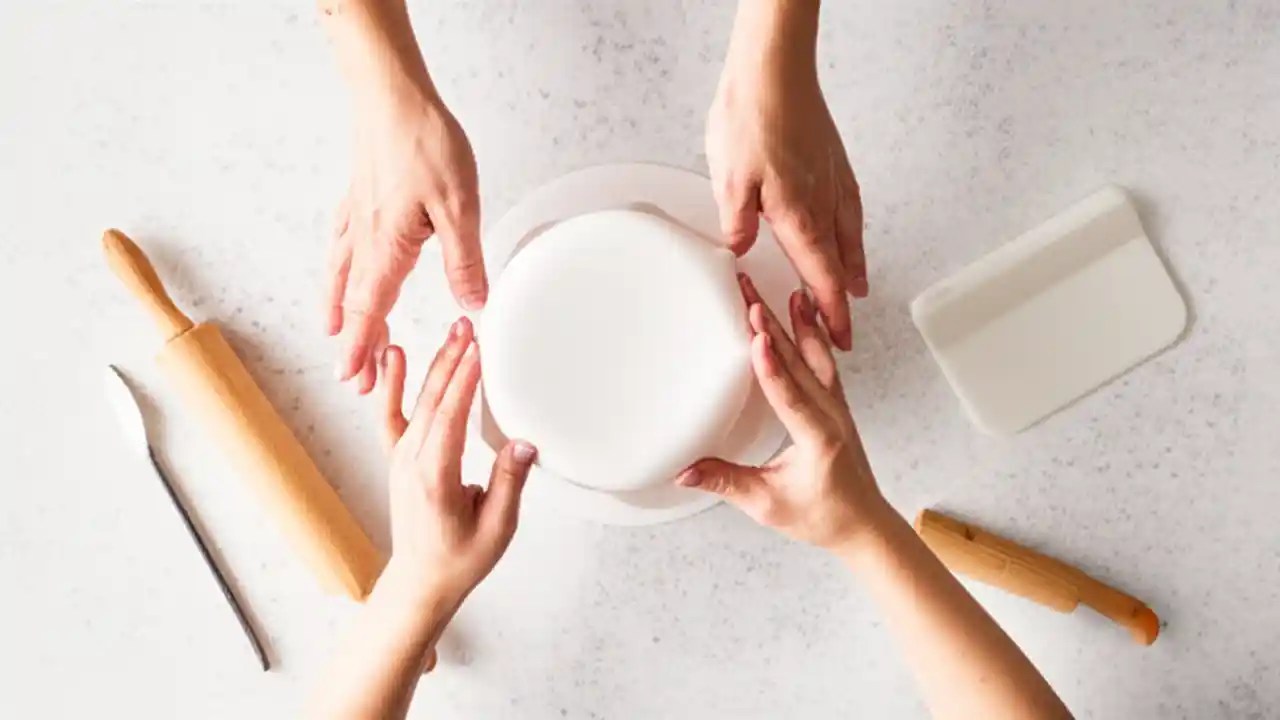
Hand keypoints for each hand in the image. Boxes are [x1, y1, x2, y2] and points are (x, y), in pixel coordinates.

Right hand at [328, 91, 485, 393]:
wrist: (391, 96)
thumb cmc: (423, 142)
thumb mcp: (459, 208)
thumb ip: (464, 261)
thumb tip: (474, 305)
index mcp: (388, 248)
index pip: (372, 310)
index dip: (364, 349)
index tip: (354, 380)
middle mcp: (364, 238)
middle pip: (355, 301)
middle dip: (355, 342)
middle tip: (352, 379)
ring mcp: (356, 217)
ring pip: (343, 275)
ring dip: (341, 308)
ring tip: (334, 332)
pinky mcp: (358, 198)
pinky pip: (341, 247)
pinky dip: (337, 270)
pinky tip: (338, 270)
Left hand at [376, 317, 535, 609]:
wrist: (420, 581)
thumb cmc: (460, 559)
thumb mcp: (497, 528)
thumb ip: (508, 482)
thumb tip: (523, 443)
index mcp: (435, 479)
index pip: (450, 418)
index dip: (465, 381)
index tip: (478, 349)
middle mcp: (411, 464)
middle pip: (433, 401)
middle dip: (452, 359)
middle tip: (468, 326)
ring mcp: (400, 459)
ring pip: (417, 402)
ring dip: (436, 365)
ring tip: (453, 333)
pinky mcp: (398, 459)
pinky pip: (390, 414)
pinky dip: (391, 384)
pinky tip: (395, 355)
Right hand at [677, 275, 885, 551]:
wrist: (863, 524)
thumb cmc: (823, 517)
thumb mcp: (767, 504)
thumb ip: (726, 482)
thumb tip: (685, 472)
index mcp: (818, 439)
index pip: (790, 396)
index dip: (771, 366)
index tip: (756, 335)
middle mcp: (831, 415)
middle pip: (799, 363)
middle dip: (773, 326)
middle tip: (750, 293)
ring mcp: (836, 406)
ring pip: (815, 356)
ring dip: (797, 322)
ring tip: (782, 289)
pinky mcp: (835, 403)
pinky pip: (824, 361)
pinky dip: (813, 334)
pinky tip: (804, 312)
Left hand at [706, 1, 864, 350]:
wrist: (775, 70)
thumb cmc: (750, 119)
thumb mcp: (728, 180)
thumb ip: (737, 223)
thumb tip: (739, 251)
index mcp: (798, 217)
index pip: (822, 279)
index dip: (831, 314)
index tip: (839, 340)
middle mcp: (824, 204)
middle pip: (840, 266)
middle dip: (842, 303)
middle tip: (845, 333)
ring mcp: (834, 182)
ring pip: (849, 238)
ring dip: (852, 269)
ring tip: (857, 290)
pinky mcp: (834, 162)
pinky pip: (850, 209)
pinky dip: (853, 232)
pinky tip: (850, 231)